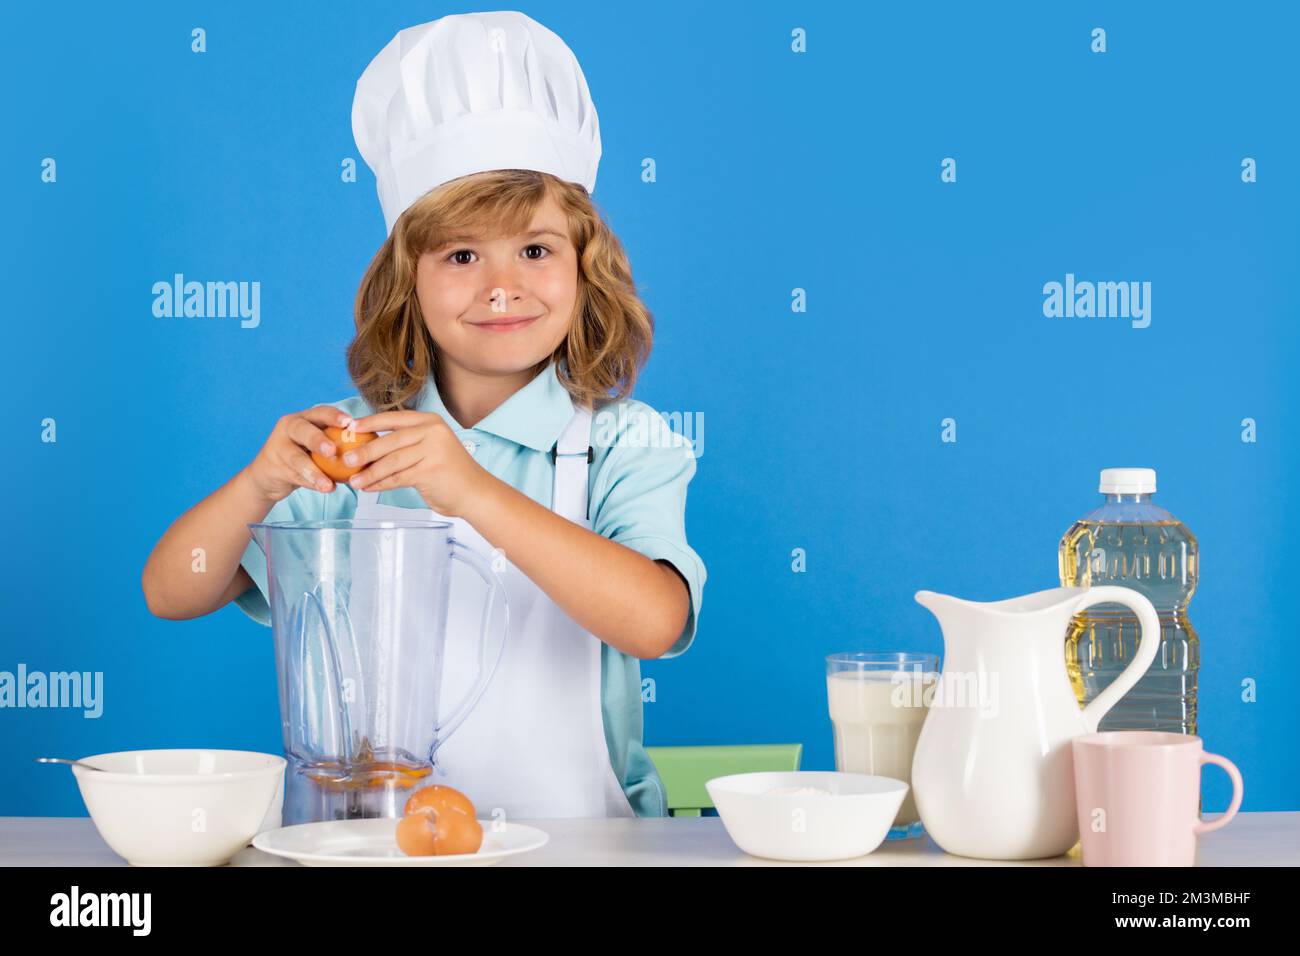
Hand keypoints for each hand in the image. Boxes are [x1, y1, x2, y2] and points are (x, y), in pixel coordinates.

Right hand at [243, 404, 353, 501]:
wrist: (270, 474)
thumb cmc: (304, 454)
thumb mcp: (317, 443)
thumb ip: (338, 441)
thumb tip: (375, 447)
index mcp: (304, 417)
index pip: (320, 412)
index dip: (334, 416)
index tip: (350, 423)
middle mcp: (289, 428)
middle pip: (302, 430)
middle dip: (318, 440)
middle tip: (333, 451)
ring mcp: (278, 447)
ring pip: (296, 458)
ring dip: (314, 472)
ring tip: (328, 485)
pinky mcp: (273, 467)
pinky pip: (294, 476)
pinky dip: (311, 483)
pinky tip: (326, 489)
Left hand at [342, 410, 488, 516]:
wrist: (475, 493)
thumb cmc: (449, 473)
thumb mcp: (430, 448)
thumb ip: (406, 444)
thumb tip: (368, 446)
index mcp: (430, 421)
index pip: (394, 418)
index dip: (370, 422)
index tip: (349, 428)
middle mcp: (433, 431)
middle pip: (390, 440)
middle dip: (365, 451)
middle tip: (346, 459)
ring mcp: (433, 450)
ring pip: (392, 461)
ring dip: (370, 472)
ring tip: (353, 481)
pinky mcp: (431, 470)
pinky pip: (398, 477)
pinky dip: (381, 484)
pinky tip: (369, 488)